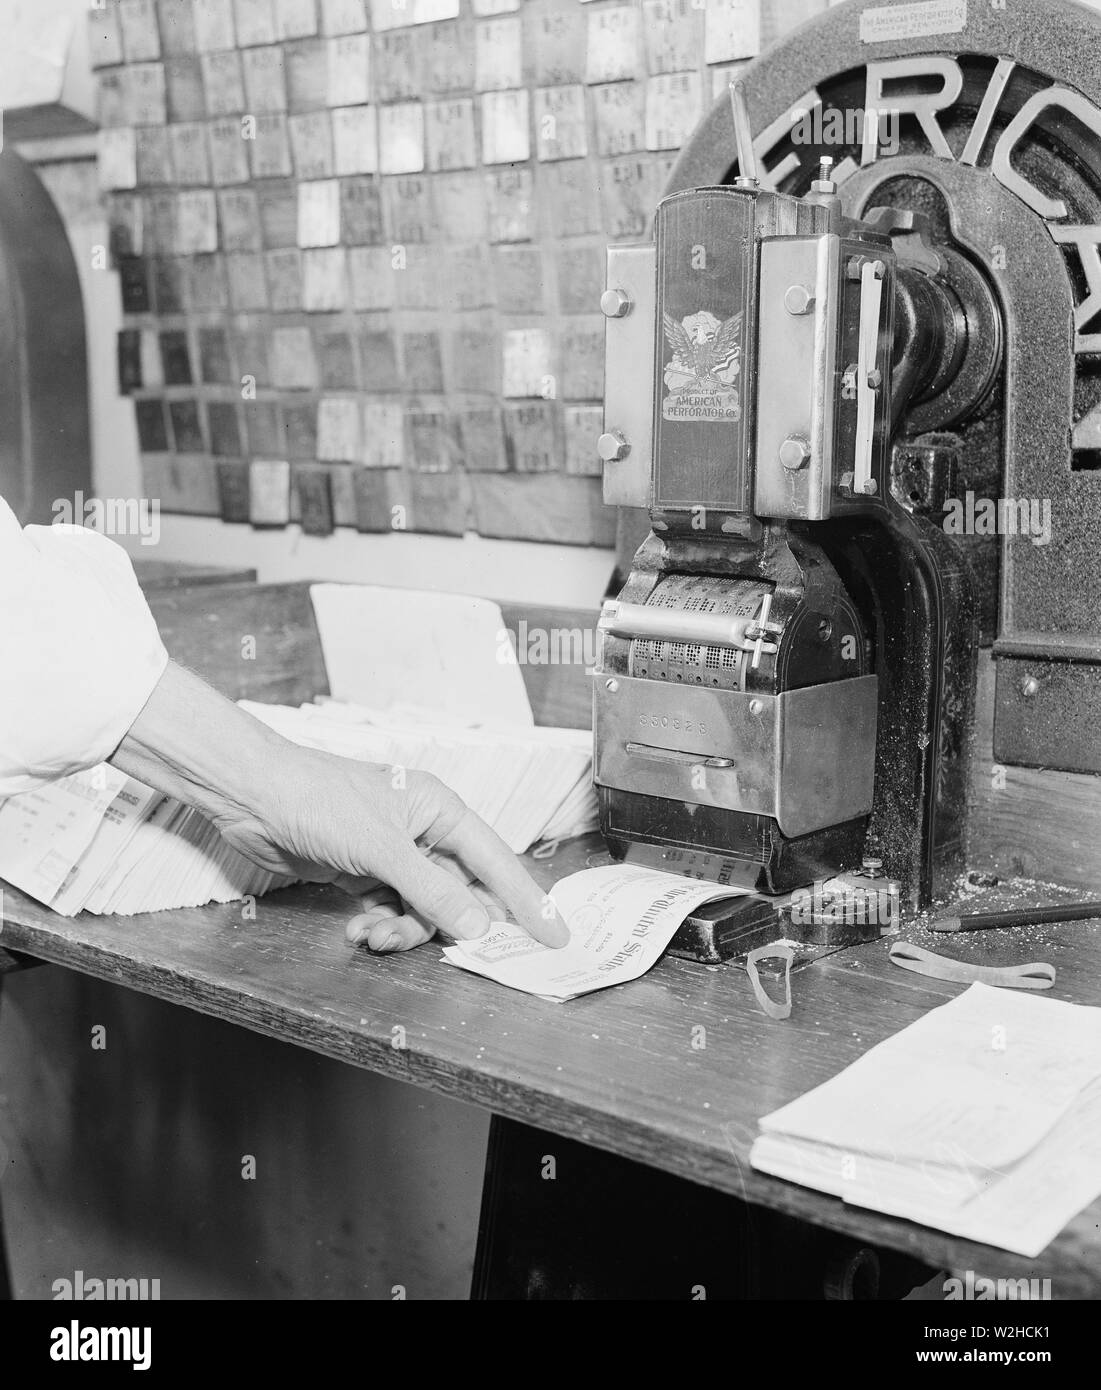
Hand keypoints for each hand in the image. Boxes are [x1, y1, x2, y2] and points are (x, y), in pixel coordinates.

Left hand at [218, 748, 569, 952]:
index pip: (496, 861)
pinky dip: (380, 927)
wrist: (252, 796)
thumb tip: (478, 926)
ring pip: (423, 909)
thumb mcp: (381, 848)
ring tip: (375, 937)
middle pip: (461, 892)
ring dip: (404, 931)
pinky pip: (391, 911)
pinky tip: (358, 933)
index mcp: (440, 809)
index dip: (528, 901)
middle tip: (452, 955)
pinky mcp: (363, 873)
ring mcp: (393, 854)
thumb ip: (431, 891)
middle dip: (450, 925)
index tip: (556, 936)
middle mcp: (423, 831)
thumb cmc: (319, 800)